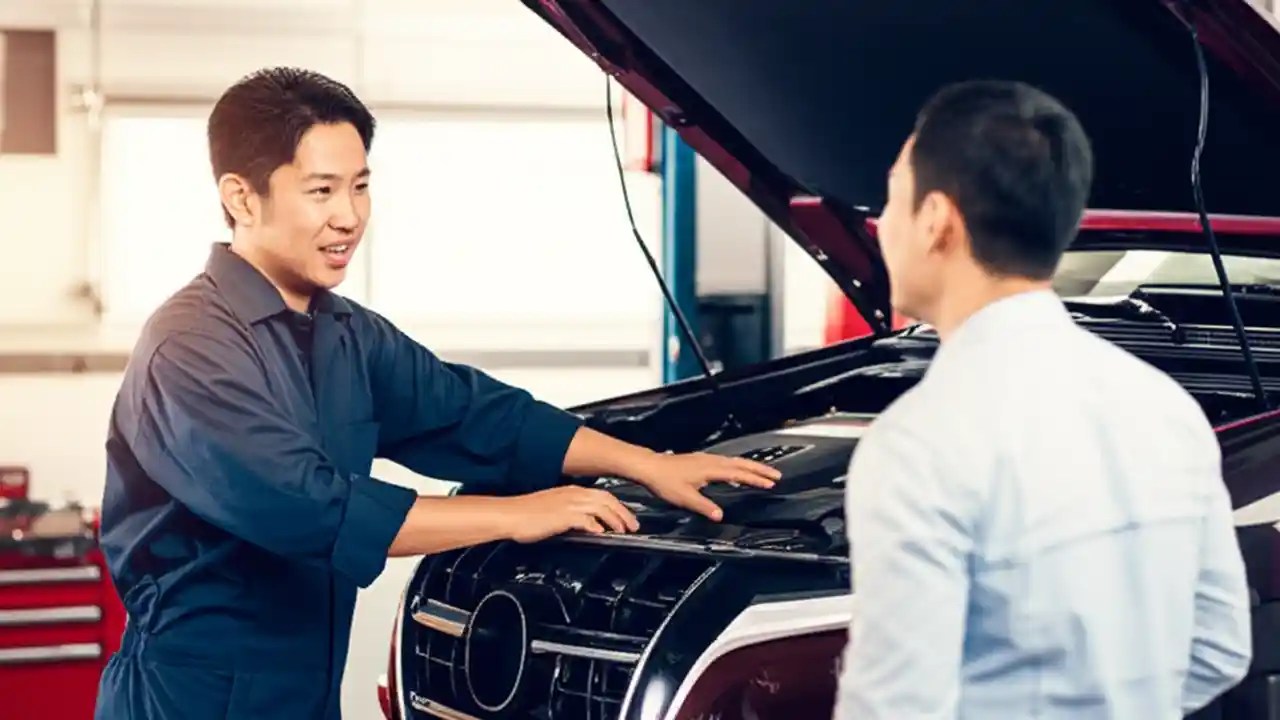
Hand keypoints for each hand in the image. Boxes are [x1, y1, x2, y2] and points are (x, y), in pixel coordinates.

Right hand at [503, 485, 640, 543]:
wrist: (510, 514)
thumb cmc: (526, 514)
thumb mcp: (553, 509)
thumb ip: (570, 514)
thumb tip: (585, 524)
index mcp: (571, 491)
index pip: (602, 494)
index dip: (617, 506)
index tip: (625, 516)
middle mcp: (573, 494)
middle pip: (607, 499)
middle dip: (623, 512)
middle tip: (633, 525)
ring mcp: (569, 504)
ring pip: (601, 508)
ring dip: (615, 519)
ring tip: (623, 530)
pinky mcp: (563, 515)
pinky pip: (586, 519)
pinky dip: (596, 525)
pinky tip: (602, 533)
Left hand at [633, 452, 780, 520]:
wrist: (650, 466)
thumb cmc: (665, 481)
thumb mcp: (684, 498)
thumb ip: (704, 506)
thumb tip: (720, 516)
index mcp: (710, 469)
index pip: (738, 474)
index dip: (755, 479)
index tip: (770, 483)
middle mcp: (711, 461)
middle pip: (741, 464)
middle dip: (760, 469)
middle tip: (776, 475)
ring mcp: (706, 459)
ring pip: (734, 461)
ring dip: (750, 466)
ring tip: (764, 472)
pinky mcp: (701, 460)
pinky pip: (726, 461)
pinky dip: (738, 465)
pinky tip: (737, 470)